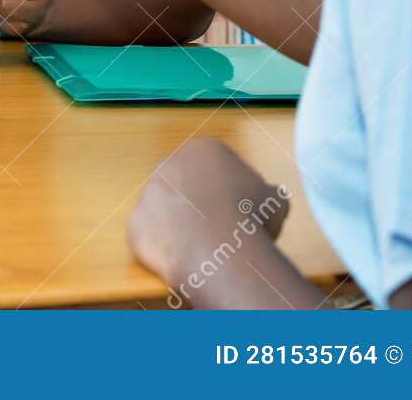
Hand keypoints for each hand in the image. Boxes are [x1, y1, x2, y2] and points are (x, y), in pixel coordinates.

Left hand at [127, 138, 291, 290]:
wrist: (218, 246)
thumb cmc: (250, 217)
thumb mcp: (275, 199)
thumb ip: (267, 193)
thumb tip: (270, 197)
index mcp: (203, 150)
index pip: (217, 167)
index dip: (232, 191)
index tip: (243, 211)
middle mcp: (168, 165)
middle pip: (186, 186)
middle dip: (202, 205)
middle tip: (222, 231)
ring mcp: (147, 195)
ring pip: (167, 212)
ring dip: (183, 227)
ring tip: (206, 249)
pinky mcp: (135, 225)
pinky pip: (154, 239)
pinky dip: (169, 251)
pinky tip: (187, 261)